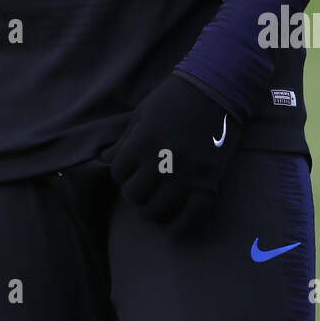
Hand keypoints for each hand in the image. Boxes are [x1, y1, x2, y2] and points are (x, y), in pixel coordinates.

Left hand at [103, 74, 241, 237]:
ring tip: (151, 208)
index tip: (130, 169)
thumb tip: (103, 160)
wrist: (216, 90)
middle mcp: (161, 162)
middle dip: (134, 192)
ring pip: (156, 210)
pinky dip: (178, 228)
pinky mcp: (208, 184)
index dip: (122, 172)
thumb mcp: (142, 114)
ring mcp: (185, 176)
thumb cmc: (174, 98)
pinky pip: (190, 217)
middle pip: (134, 195)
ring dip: (150, 211)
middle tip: (141, 187)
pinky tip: (171, 231)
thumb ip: (123, 141)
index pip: (118, 173)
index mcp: (141, 143)